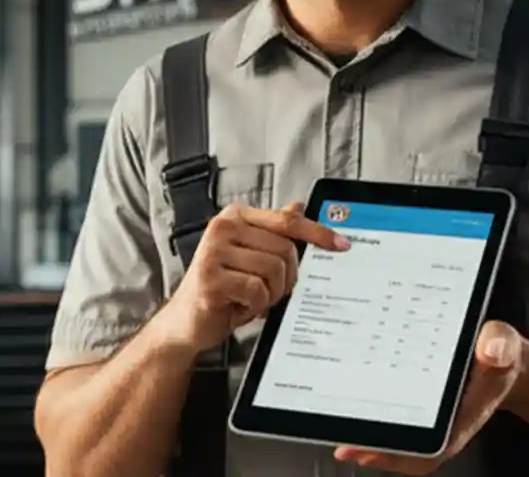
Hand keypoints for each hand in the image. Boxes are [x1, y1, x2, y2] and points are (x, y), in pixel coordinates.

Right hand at [160, 201, 351, 353]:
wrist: (186, 321)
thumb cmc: (221, 288)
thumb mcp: (249, 257)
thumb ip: (272, 232)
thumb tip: (298, 206)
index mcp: (235, 217)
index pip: (287, 220)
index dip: (318, 232)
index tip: (342, 245)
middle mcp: (222, 227)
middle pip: (285, 250)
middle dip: (285, 279)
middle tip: (268, 291)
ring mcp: (213, 251)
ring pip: (274, 271)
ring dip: (270, 294)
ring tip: (250, 298)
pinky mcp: (210, 278)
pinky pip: (257, 291)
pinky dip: (255, 306)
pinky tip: (238, 306)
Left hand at [334, 321, 526, 474]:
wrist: (501, 356)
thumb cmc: (500, 351)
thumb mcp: (503, 342)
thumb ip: (500, 344)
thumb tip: (491, 351)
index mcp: (466, 413)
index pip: (436, 445)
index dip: (404, 454)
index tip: (372, 452)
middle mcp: (446, 421)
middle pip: (412, 448)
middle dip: (379, 451)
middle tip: (346, 446)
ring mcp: (432, 417)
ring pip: (402, 439)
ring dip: (373, 439)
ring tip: (341, 436)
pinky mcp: (421, 406)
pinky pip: (398, 421)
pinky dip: (377, 421)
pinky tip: (353, 415)